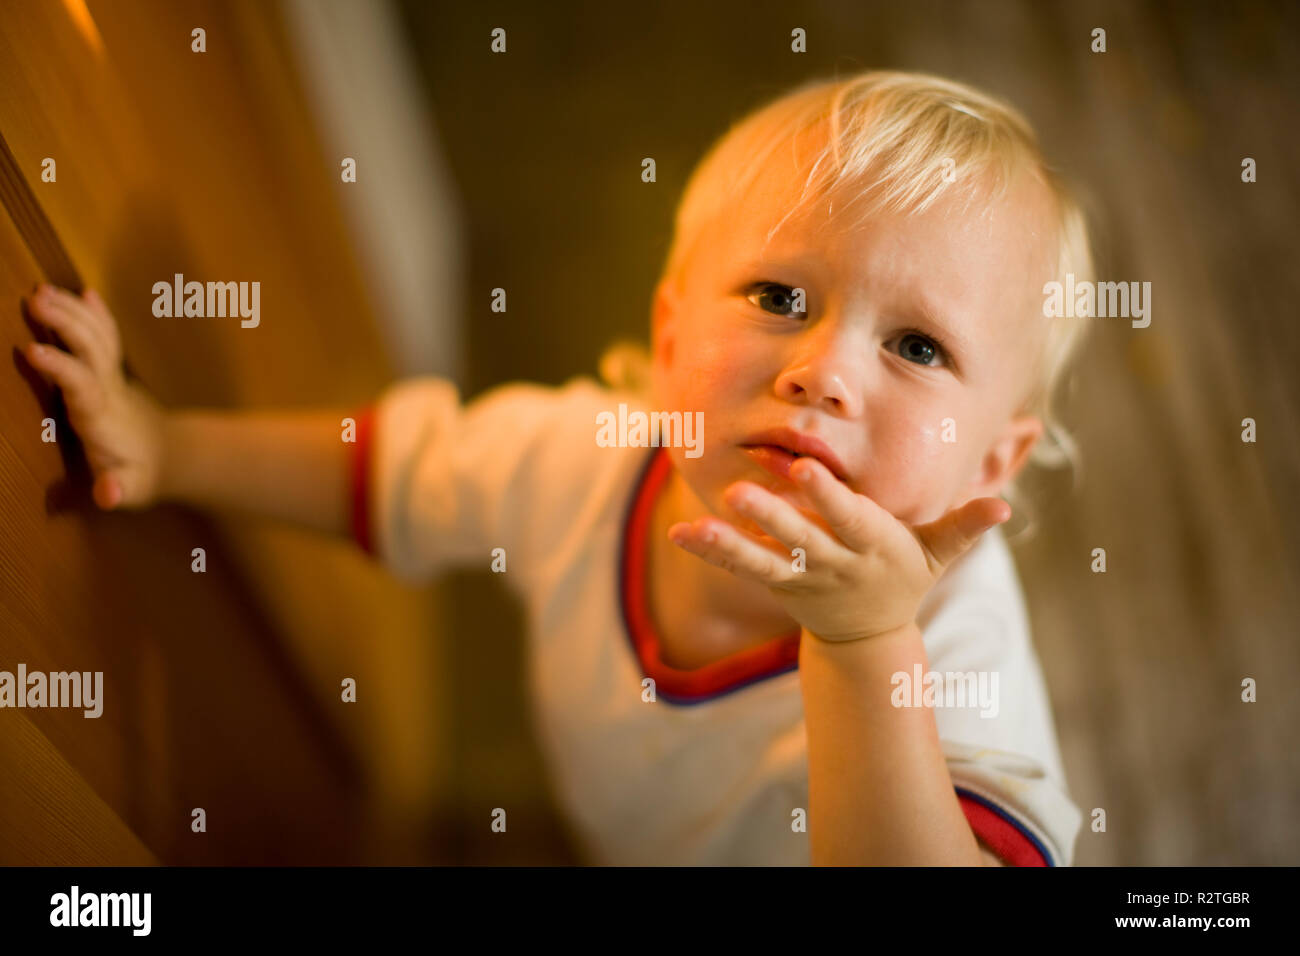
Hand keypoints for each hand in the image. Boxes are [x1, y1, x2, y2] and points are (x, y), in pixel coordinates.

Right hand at [22, 284, 166, 509]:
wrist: (175, 458)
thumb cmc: (143, 475)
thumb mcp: (132, 491)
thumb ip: (118, 491)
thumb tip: (106, 493)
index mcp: (103, 416)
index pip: (81, 385)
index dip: (60, 367)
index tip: (33, 350)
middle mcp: (109, 390)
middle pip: (91, 349)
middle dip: (66, 323)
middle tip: (34, 299)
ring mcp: (114, 378)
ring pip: (97, 337)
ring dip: (74, 311)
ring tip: (43, 290)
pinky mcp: (114, 373)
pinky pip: (108, 338)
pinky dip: (98, 315)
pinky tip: (86, 293)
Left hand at [667, 456, 1010, 641]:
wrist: (867, 639)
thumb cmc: (902, 576)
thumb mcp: (937, 556)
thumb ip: (963, 527)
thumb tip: (1004, 507)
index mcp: (872, 547)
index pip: (849, 518)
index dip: (827, 495)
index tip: (803, 466)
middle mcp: (832, 564)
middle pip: (798, 540)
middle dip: (769, 516)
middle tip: (738, 490)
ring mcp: (800, 577)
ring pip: (760, 560)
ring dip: (726, 543)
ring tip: (692, 527)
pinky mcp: (776, 584)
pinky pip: (739, 566)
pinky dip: (711, 550)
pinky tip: (678, 533)